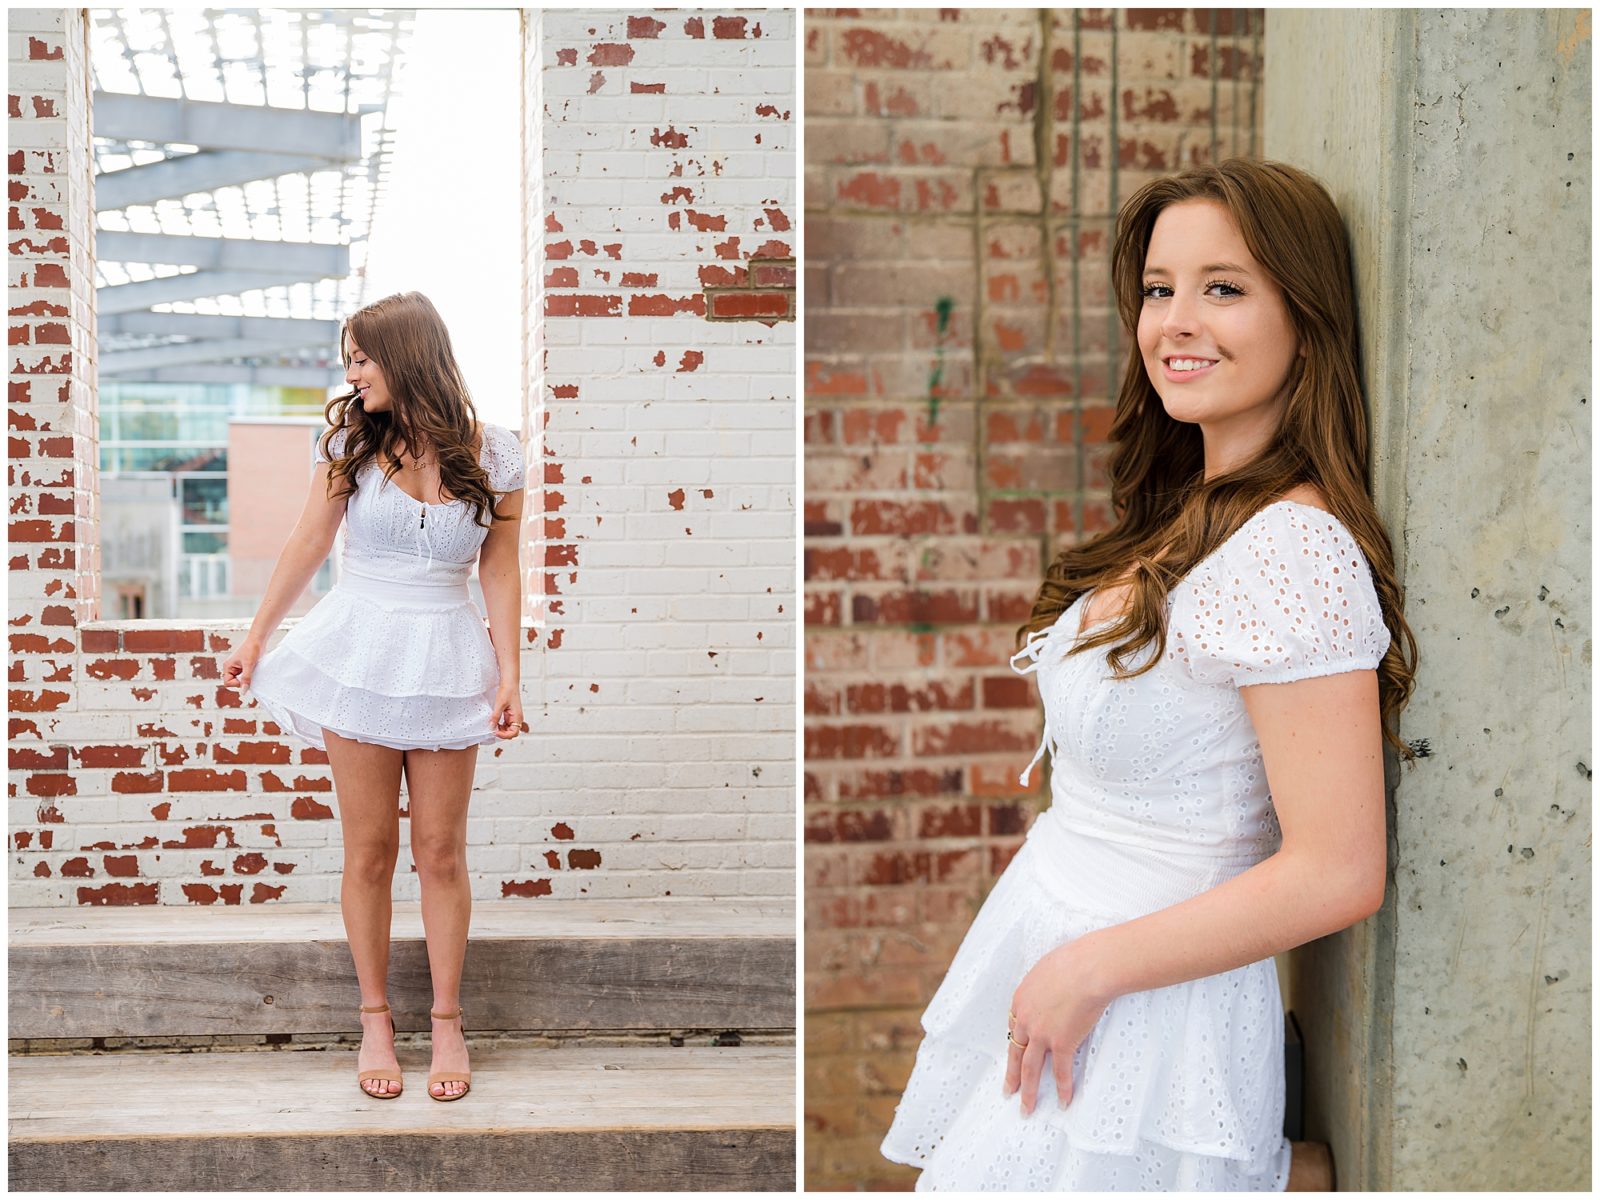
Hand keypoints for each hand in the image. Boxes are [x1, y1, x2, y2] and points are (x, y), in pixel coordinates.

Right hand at [220, 640, 262, 689]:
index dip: (236, 684)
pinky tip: (254, 671)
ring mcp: (237, 668)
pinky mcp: (244, 667)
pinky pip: (245, 676)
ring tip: (252, 671)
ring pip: (240, 680)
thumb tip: (243, 691)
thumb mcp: (249, 665)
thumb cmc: (251, 649)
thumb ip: (246, 678)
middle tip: (250, 675)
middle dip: (242, 681)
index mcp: (227, 667)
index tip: (245, 678)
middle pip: (234, 683)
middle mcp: (231, 668)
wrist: (258, 640)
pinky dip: (250, 676)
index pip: (227, 683)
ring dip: (247, 679)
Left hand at [490, 678, 523, 739]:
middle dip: (503, 733)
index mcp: (517, 717)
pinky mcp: (510, 714)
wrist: (509, 682)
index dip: (504, 735)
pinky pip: (506, 724)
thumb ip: (495, 717)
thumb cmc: (508, 691)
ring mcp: (514, 717)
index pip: (514, 733)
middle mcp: (517, 718)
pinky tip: (495, 723)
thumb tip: (491, 727)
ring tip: (493, 726)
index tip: (495, 733)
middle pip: (511, 733)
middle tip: (493, 730)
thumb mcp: (500, 704)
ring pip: (508, 729)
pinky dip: (501, 726)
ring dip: (501, 730)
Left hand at [1004, 937, 1115, 1115]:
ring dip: (1028, 1091)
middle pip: (1015, 1053)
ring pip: (1030, 1068)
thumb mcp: (1046, 969)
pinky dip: (1063, 1088)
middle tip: (1007, 1092)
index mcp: (1020, 1000)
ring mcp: (1042, 1034)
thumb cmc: (1073, 961)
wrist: (1088, 968)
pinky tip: (1064, 1101)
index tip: (1018, 1052)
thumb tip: (1052, 988)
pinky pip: (1061, 1071)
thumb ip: (1044, 986)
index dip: (1017, 1042)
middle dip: (1011, 1076)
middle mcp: (1026, 1020)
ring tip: (1026, 1108)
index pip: (1014, 1028)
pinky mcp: (1062, 1043)